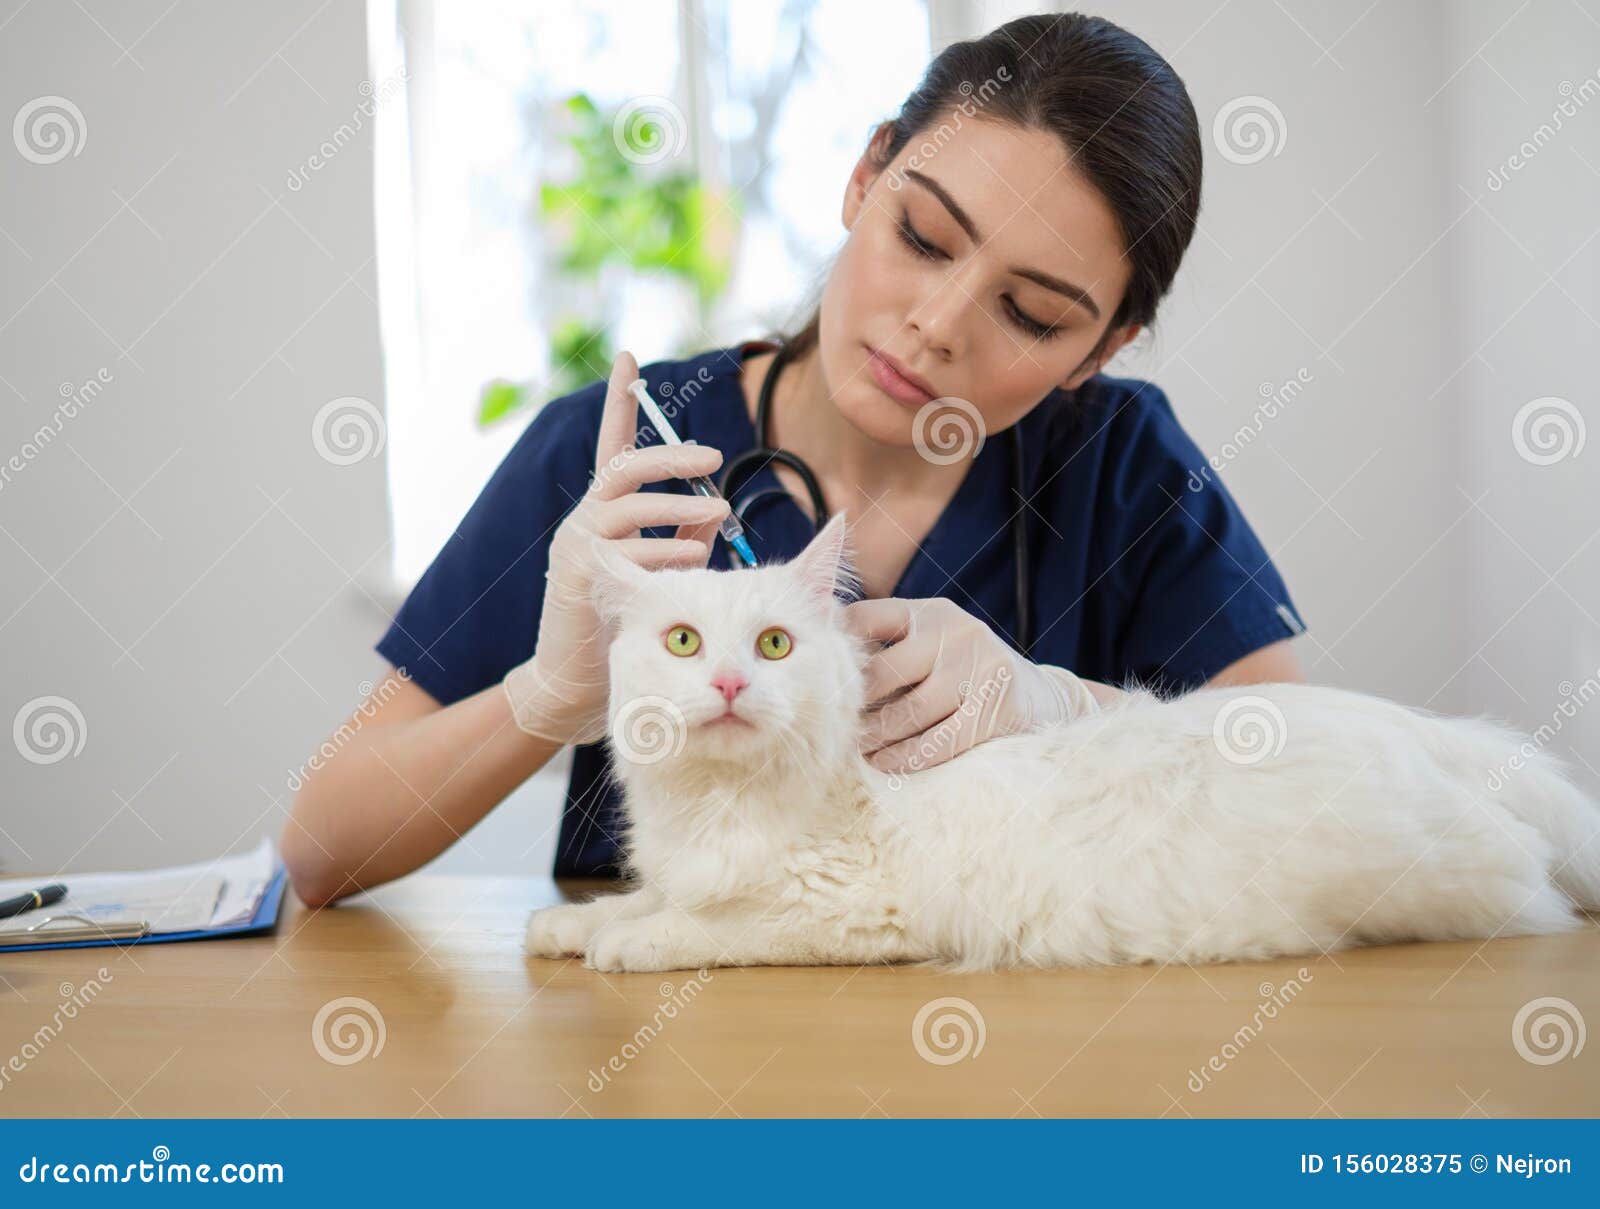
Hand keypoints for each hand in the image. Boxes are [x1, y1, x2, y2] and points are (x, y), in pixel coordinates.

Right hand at [502, 351, 730, 745]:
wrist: (574, 678)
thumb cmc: (620, 622)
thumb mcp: (658, 571)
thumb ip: (683, 537)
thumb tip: (716, 509)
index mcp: (604, 511)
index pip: (612, 445)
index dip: (620, 402)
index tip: (629, 357)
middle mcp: (585, 518)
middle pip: (626, 465)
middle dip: (671, 456)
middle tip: (714, 458)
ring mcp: (576, 541)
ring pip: (628, 503)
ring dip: (679, 505)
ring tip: (721, 509)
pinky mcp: (575, 571)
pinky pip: (626, 548)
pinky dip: (665, 550)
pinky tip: (694, 560)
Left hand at [844, 596, 1098, 774]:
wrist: (1039, 697)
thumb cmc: (964, 674)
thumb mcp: (932, 646)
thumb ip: (887, 648)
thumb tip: (819, 668)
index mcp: (929, 612)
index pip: (866, 618)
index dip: (834, 648)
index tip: (812, 676)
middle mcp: (954, 632)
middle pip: (882, 672)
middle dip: (851, 704)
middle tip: (827, 726)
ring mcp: (978, 667)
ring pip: (907, 712)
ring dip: (874, 736)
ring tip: (854, 748)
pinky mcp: (994, 707)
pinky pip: (937, 741)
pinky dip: (904, 757)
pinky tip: (883, 763)